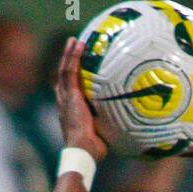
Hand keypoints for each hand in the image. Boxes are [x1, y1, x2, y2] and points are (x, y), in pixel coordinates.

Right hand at [55, 37, 106, 161]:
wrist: (83, 151)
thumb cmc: (94, 150)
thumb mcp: (103, 135)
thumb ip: (111, 126)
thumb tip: (129, 126)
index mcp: (70, 112)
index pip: (67, 93)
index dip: (68, 82)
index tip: (74, 71)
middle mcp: (64, 103)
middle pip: (63, 78)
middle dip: (66, 63)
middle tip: (73, 49)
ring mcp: (66, 98)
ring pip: (64, 70)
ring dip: (69, 54)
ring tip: (74, 40)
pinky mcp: (70, 95)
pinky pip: (70, 71)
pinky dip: (73, 56)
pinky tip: (78, 44)